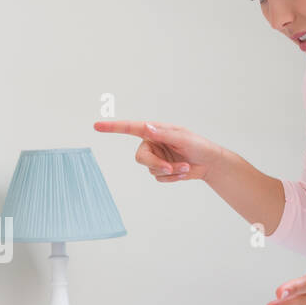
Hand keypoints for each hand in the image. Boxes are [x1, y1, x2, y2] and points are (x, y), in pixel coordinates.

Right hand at [93, 119, 226, 182]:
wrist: (209, 163)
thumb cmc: (198, 145)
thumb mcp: (182, 138)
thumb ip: (163, 134)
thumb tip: (146, 127)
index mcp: (154, 131)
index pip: (130, 128)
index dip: (113, 128)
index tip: (97, 126)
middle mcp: (152, 144)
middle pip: (140, 158)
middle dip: (156, 164)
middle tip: (170, 168)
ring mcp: (156, 158)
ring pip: (151, 170)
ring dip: (170, 171)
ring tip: (185, 167)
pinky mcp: (160, 170)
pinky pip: (159, 178)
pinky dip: (172, 177)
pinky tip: (183, 172)